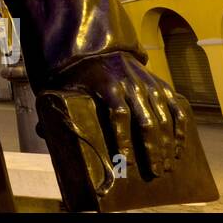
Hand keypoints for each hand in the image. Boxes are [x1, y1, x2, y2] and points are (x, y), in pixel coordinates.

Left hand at [54, 52, 186, 178]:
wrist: (97, 49)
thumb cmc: (78, 76)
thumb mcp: (65, 87)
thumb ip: (57, 109)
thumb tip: (42, 133)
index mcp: (106, 84)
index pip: (118, 114)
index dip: (123, 139)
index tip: (126, 162)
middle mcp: (131, 83)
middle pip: (146, 120)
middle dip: (152, 149)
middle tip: (154, 173)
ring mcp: (148, 84)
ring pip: (163, 117)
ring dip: (167, 144)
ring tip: (166, 167)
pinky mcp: (160, 85)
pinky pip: (176, 107)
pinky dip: (180, 128)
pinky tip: (179, 147)